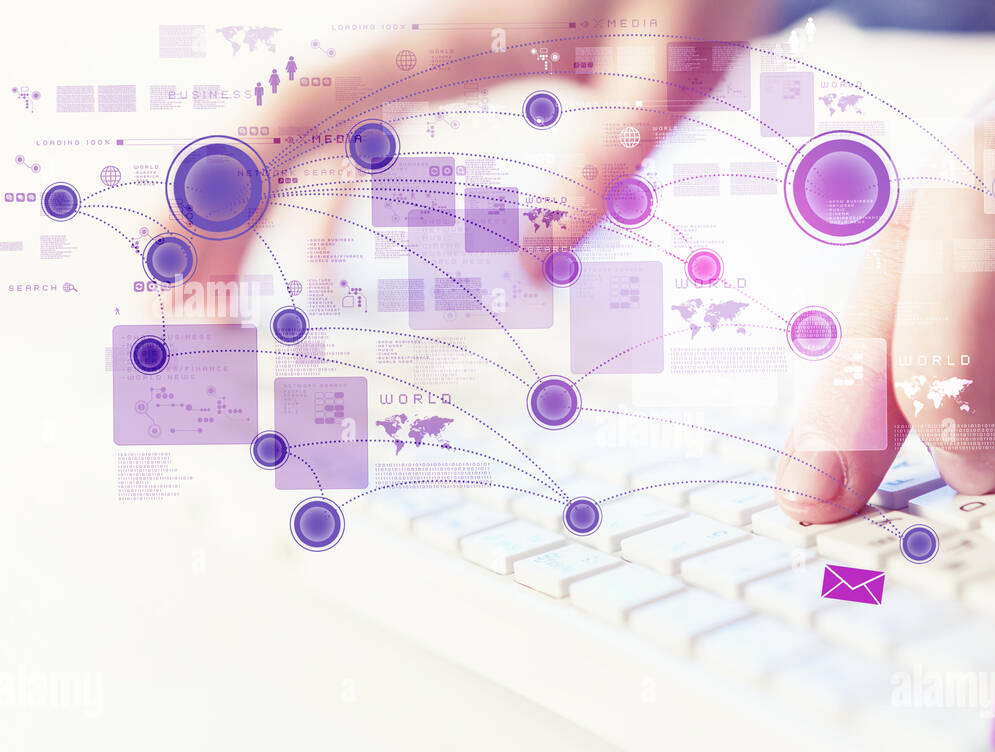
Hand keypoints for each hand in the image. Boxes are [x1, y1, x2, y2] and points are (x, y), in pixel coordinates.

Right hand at [165, 0, 772, 297]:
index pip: (309, 98)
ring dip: (256, 224)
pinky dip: (320, 213)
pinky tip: (316, 268)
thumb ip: (613, 137)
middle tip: (184, 310)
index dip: (234, 161)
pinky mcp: (442, 96)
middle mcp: (413, 57)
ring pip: (308, 150)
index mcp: (445, 41)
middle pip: (284, 134)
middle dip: (221, 216)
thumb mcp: (659, 56)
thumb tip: (539, 261)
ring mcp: (421, 77)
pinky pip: (356, 157)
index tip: (178, 230)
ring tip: (219, 306)